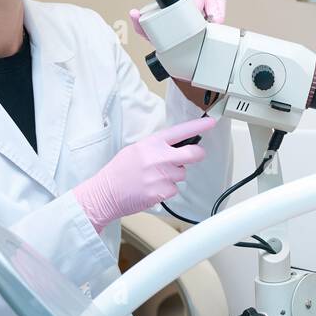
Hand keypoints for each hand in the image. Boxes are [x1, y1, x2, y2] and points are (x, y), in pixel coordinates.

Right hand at [73, 115, 217, 232]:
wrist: (105, 193)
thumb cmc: (119, 172)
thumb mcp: (136, 150)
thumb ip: (157, 147)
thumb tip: (175, 148)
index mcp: (152, 143)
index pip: (180, 131)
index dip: (198, 126)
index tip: (211, 122)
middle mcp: (159, 157)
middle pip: (194, 154)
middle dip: (196, 155)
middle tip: (191, 157)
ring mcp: (162, 175)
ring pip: (182, 174)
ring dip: (174, 176)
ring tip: (154, 178)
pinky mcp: (163, 191)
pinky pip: (174, 189)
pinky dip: (166, 190)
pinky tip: (152, 189)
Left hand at [129, 0, 225, 39]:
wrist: (188, 57)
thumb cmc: (172, 43)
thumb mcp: (155, 38)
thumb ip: (143, 27)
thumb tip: (134, 13)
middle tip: (194, 10)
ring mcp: (202, 2)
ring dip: (208, 5)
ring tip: (205, 19)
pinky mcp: (215, 10)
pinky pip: (219, 3)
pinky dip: (218, 11)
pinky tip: (213, 20)